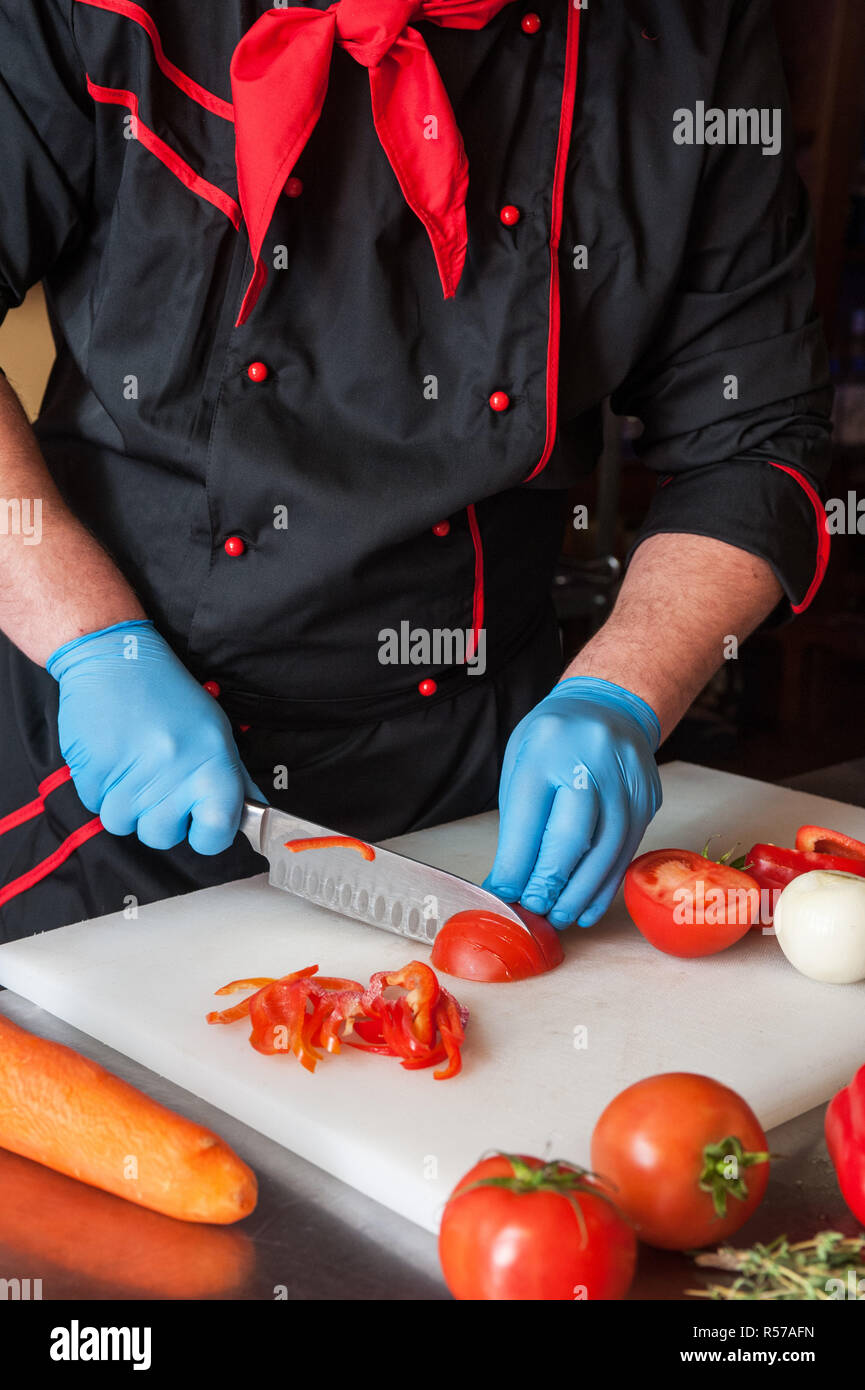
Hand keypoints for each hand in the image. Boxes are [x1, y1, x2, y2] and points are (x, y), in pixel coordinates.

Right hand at [48, 619, 259, 854]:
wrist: (115, 658)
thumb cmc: (170, 695)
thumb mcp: (215, 731)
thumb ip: (234, 778)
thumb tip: (252, 814)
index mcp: (213, 764)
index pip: (216, 834)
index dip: (207, 835)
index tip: (201, 823)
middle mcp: (174, 773)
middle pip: (162, 837)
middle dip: (158, 818)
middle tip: (159, 783)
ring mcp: (130, 775)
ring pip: (123, 824)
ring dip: (126, 803)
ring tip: (133, 766)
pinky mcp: (92, 771)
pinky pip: (95, 804)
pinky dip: (101, 787)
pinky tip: (112, 755)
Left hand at [483, 676, 661, 927]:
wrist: (608, 705)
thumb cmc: (553, 740)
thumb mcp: (522, 763)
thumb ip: (519, 822)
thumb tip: (510, 884)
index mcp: (548, 746)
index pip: (530, 818)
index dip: (517, 865)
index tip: (504, 896)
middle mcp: (592, 758)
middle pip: (574, 835)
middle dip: (552, 883)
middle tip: (537, 912)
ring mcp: (627, 776)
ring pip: (608, 848)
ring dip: (583, 892)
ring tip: (562, 917)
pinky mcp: (649, 795)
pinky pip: (629, 848)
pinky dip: (607, 882)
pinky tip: (590, 904)